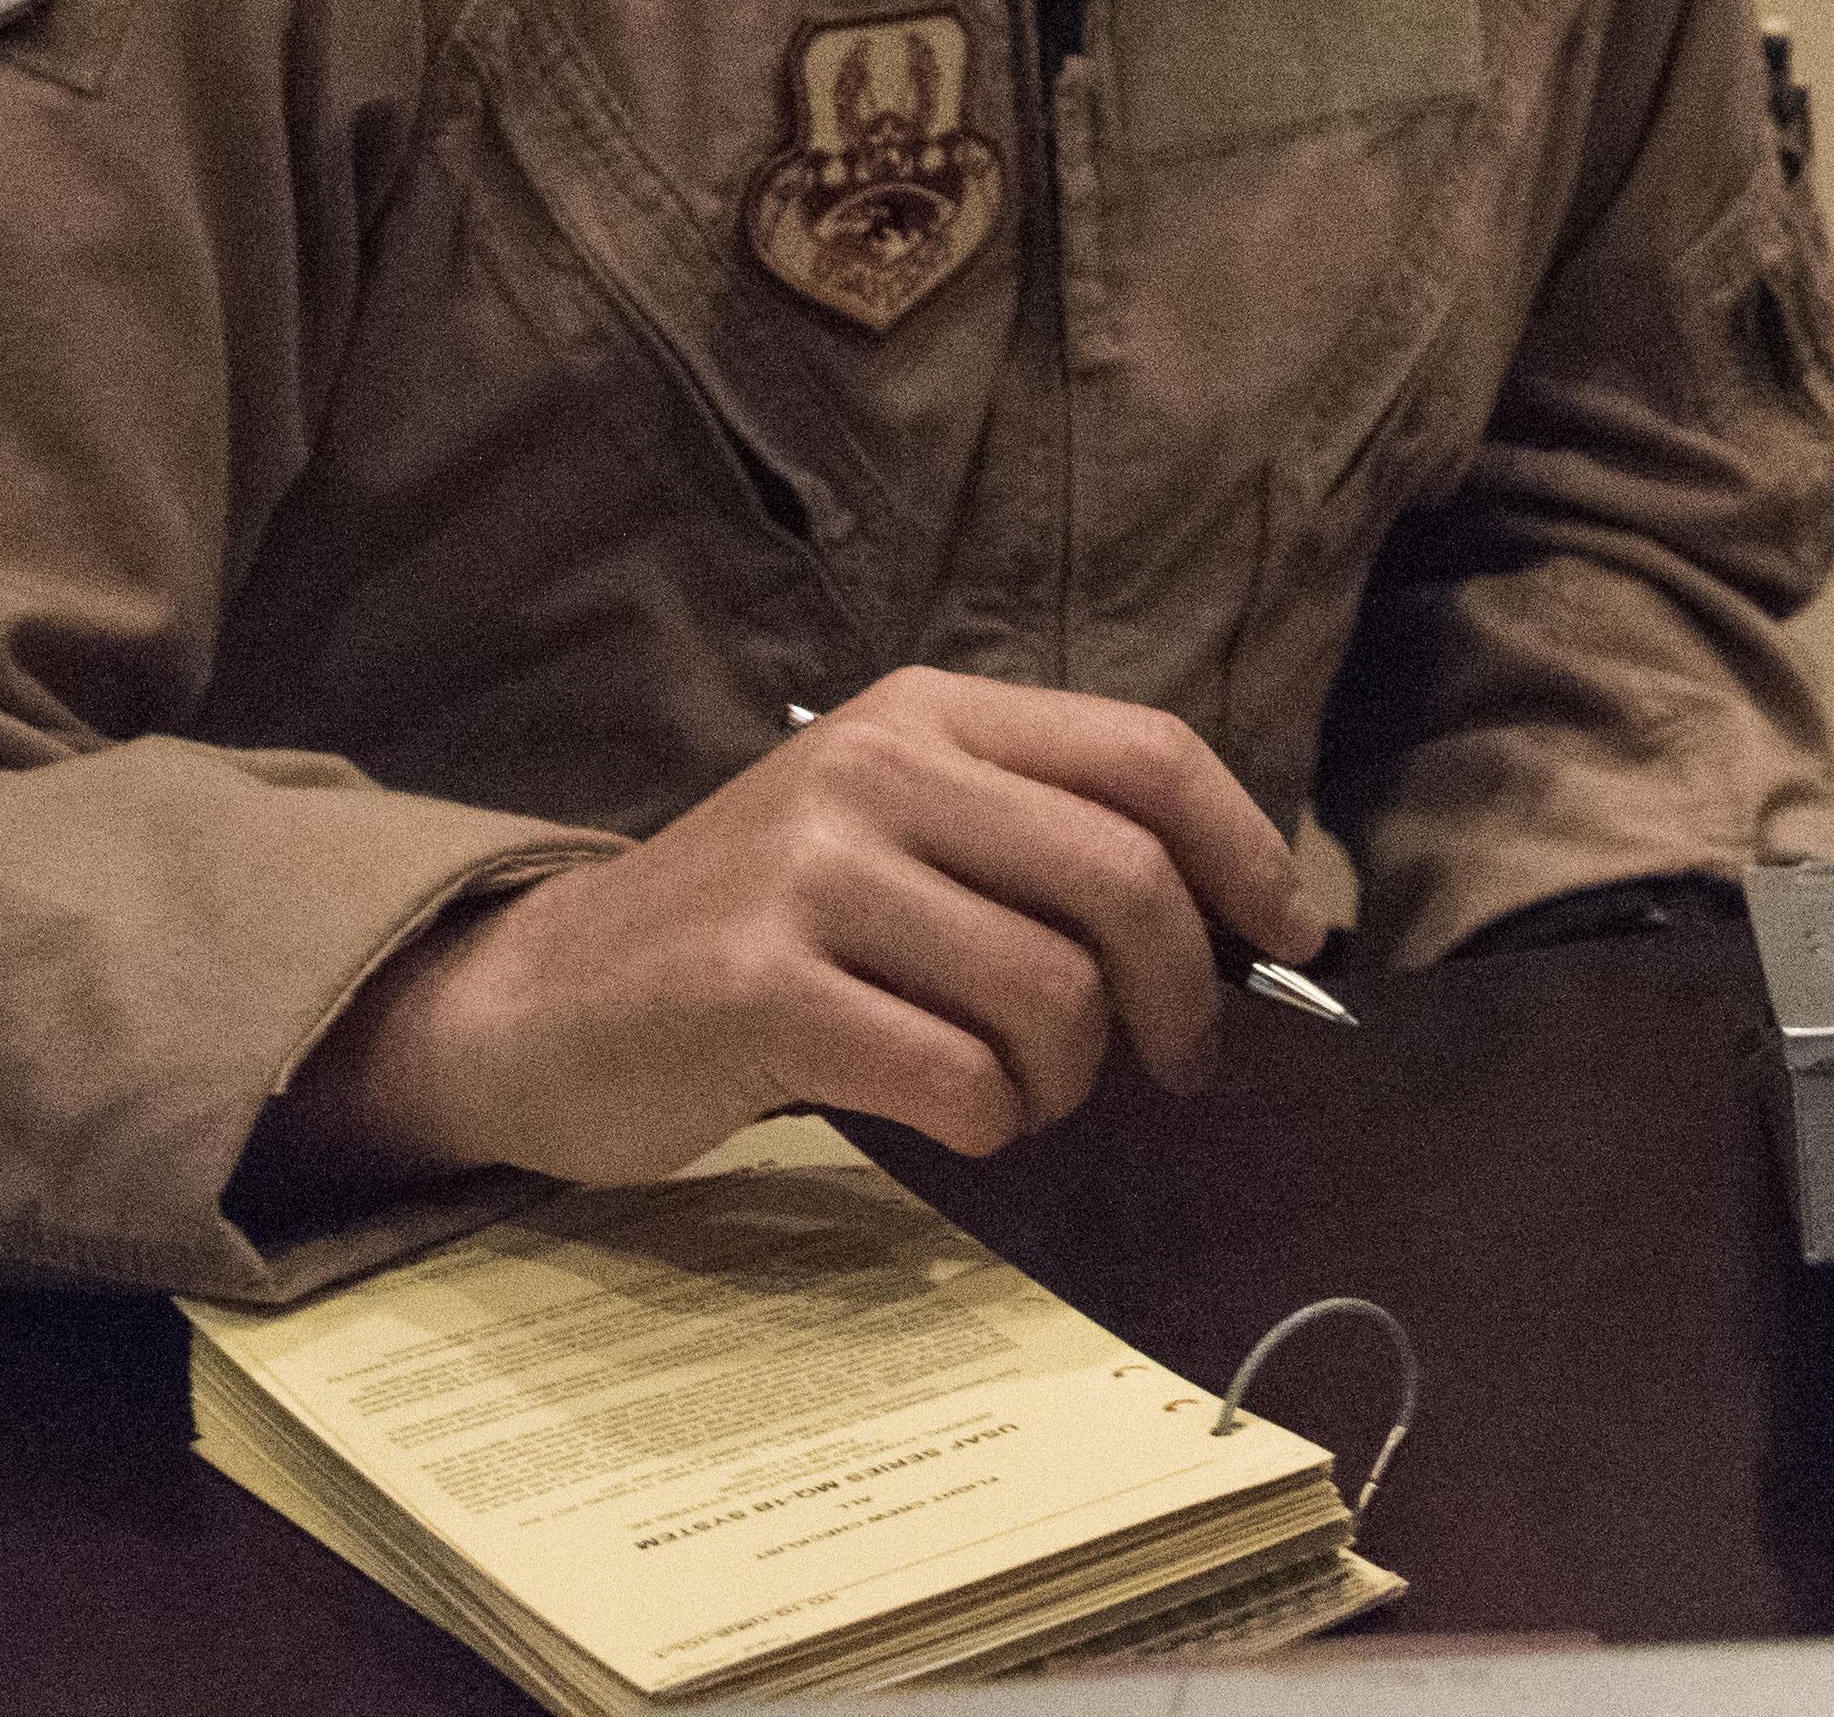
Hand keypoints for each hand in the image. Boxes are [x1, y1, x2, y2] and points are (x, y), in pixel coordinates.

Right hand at [260, 668, 1327, 1193]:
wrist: (537, 1002)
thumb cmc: (761, 934)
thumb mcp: (898, 837)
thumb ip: (1042, 848)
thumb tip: (1251, 924)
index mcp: (930, 713)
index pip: (1148, 755)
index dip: (1249, 851)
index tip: (1295, 938)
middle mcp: (876, 766)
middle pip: (1121, 880)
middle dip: (1183, 993)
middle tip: (1176, 1065)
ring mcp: (812, 871)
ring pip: (1049, 990)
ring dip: (1069, 1076)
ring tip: (1022, 1093)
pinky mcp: (760, 987)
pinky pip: (957, 1073)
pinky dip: (990, 1120)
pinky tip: (951, 1117)